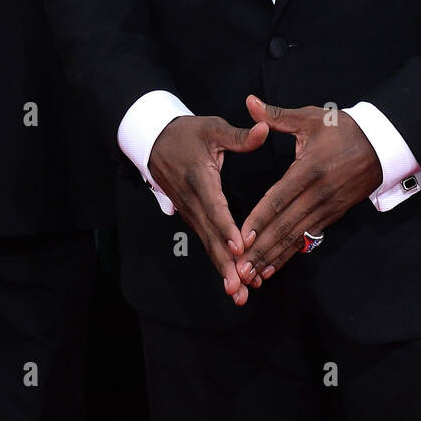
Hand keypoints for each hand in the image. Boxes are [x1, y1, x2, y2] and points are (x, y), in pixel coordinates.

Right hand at [148, 113, 268, 305]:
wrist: (155, 140)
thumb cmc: (187, 133)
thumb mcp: (212, 128)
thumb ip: (239, 135)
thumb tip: (265, 129)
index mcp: (199, 178)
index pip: (214, 207)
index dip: (226, 229)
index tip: (239, 248)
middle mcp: (192, 200)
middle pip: (210, 236)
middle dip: (226, 264)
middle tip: (240, 287)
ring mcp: (189, 211)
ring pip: (207, 243)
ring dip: (222, 269)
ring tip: (239, 293)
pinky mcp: (190, 216)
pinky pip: (205, 240)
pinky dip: (218, 260)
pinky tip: (231, 279)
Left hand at [235, 95, 382, 287]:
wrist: (383, 143)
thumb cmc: (344, 129)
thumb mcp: (311, 117)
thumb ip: (277, 115)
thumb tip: (250, 102)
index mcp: (310, 169)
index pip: (279, 199)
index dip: (259, 220)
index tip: (241, 238)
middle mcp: (319, 193)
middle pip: (286, 225)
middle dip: (262, 249)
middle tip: (241, 269)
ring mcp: (328, 207)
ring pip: (296, 236)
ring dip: (274, 257)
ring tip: (254, 275)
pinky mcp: (334, 214)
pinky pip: (309, 237)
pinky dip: (291, 253)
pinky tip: (275, 266)